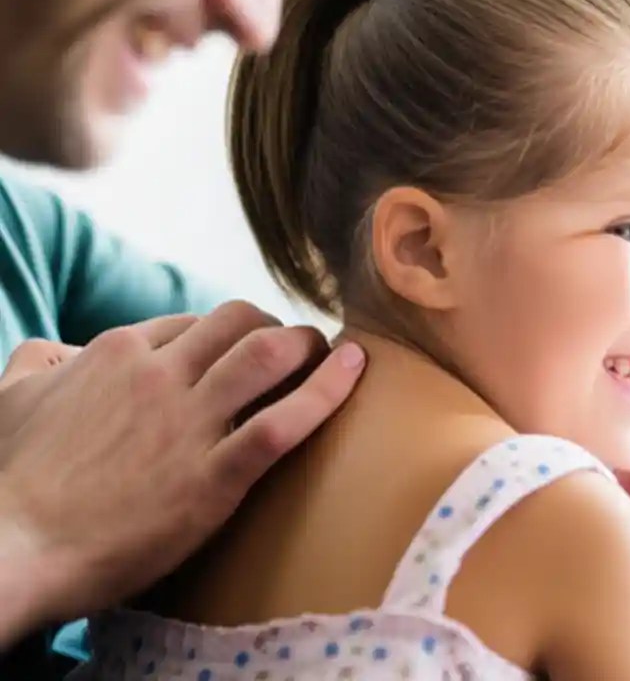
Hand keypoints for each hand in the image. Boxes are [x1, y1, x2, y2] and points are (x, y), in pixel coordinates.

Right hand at [0, 302, 363, 644]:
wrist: (12, 547)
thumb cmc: (8, 480)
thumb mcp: (11, 401)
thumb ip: (37, 366)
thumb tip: (49, 355)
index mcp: (117, 353)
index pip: (194, 322)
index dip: (230, 335)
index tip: (248, 353)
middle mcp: (159, 375)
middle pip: (242, 322)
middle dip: (280, 329)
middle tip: (301, 351)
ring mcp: (188, 423)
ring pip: (270, 355)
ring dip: (311, 349)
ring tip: (336, 358)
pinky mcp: (213, 477)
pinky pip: (284, 423)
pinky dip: (328, 392)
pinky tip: (355, 373)